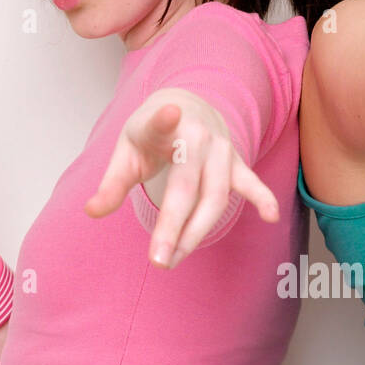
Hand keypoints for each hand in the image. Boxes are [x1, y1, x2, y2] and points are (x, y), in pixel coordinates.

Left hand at [84, 88, 278, 266]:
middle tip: (158, 260)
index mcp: (166, 122)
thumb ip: (112, 183)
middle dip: (175, 226)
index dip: (165, 119)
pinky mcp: (237, 163)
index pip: (163, 123)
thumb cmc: (151, 133)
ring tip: (175, 258)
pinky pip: (251, 183)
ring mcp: (222, 150)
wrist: (187, 104)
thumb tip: (92, 212)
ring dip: (197, 232)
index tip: (170, 111)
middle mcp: (199, 135)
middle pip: (190, 186)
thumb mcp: (126, 149)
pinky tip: (271, 216)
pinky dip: (262, 198)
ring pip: (215, 197)